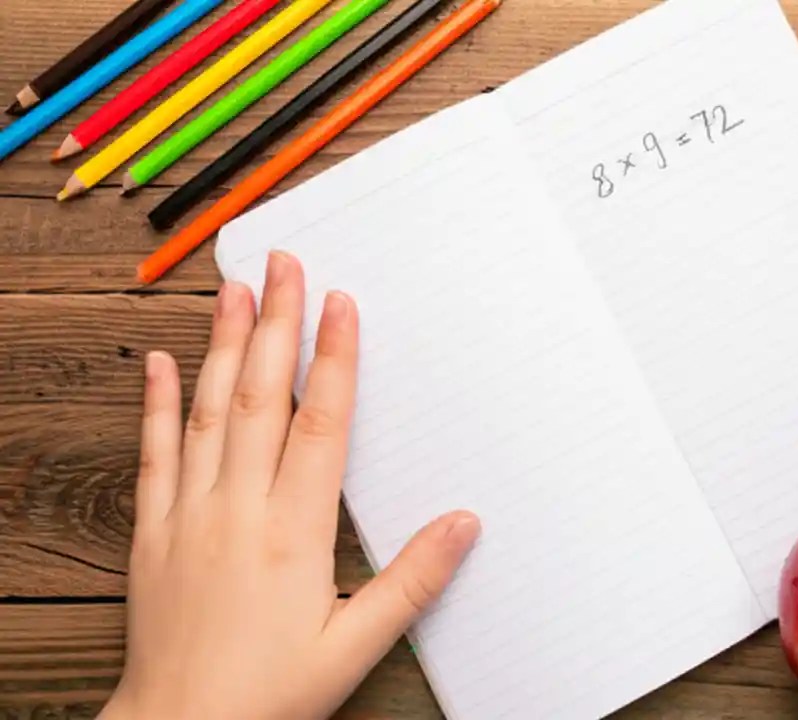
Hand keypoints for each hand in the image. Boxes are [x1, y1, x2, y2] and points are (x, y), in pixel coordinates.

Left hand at [103, 252, 479, 719]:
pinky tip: (157, 361)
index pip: (319, 423)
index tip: (340, 304)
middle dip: (277, 324)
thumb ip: (412, 581)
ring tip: (232, 291)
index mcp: (295, 530)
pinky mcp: (151, 533)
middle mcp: (238, 508)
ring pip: (206, 411)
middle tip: (283, 265)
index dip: (332, 358)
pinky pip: (152, 453)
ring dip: (220, 346)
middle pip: (261, 397)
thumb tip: (465, 525)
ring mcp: (188, 514)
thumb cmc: (270, 694)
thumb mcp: (356, 646)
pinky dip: (155, 403)